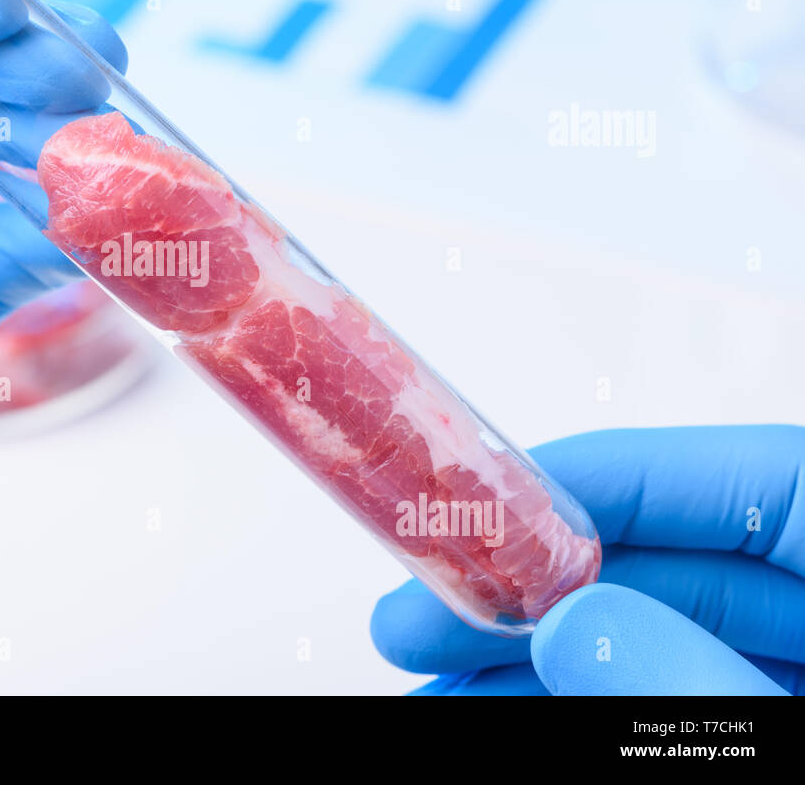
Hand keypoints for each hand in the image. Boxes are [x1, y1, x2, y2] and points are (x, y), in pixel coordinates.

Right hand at [371, 426, 803, 693]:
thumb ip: (696, 680)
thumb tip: (572, 630)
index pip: (708, 479)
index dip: (574, 487)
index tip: (466, 508)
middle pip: (658, 565)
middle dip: (526, 596)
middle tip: (419, 619)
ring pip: (651, 639)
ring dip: (531, 662)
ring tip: (435, 688)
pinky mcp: (783, 706)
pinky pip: (673, 695)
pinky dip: (584, 704)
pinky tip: (497, 708)